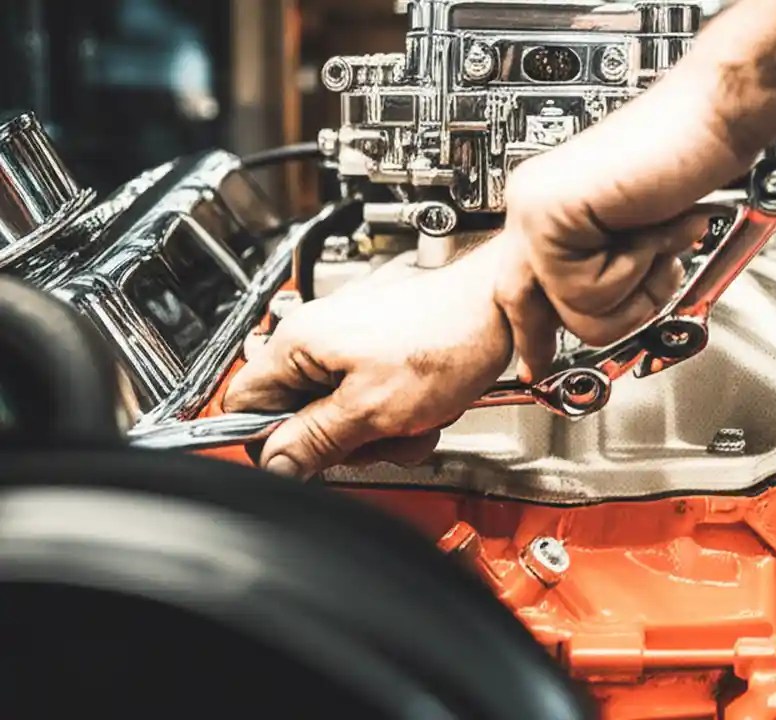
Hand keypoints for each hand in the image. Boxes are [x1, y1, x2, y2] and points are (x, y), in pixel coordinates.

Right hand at [222, 238, 513, 477]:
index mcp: (298, 345)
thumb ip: (316, 441)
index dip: (271, 442)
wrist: (501, 310)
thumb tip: (276, 466)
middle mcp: (318, 340)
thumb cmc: (446, 339)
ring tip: (412, 421)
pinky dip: (403, 416)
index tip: (308, 460)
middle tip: (377, 437)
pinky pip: (376, 402)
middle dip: (343, 441)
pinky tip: (426, 411)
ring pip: (344, 416)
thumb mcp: (372, 409)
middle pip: (300, 417)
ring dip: (382, 433)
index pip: (244, 405)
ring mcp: (352, 346)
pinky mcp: (384, 354)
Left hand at [492, 152, 719, 380]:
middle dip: (613, 310)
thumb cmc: (690, 162)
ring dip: (638, 285)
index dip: (533, 334)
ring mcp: (536, 209)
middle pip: (542, 313)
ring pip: (576, 313)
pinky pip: (589, 293)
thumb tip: (589, 316)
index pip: (518, 290)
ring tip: (661, 235)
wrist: (713, 120)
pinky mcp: (553, 214)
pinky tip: (656, 224)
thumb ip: (604, 267)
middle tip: (657, 267)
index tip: (539, 365)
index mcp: (544, 208)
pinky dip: (639, 268)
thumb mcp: (638, 235)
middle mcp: (530, 206)